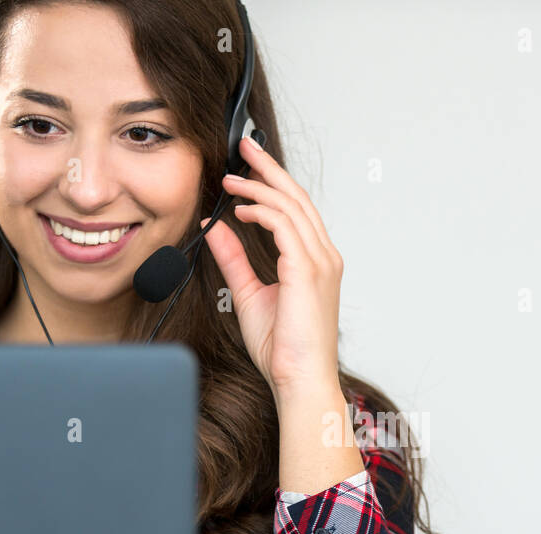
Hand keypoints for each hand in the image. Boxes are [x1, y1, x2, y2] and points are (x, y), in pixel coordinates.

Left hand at [200, 136, 344, 400]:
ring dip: (258, 187)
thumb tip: (216, 229)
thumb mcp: (249, 295)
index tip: (247, 167)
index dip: (273, 183)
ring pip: (290, 206)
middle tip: (243, 146)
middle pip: (297, 197)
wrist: (299, 380)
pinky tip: (240, 209)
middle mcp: (323, 257)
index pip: (296, 209)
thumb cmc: (284, 351)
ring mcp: (320, 262)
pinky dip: (261, 211)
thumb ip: (234, 259)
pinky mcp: (308, 271)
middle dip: (269, 168)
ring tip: (229, 180)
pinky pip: (284, 226)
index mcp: (315, 262)